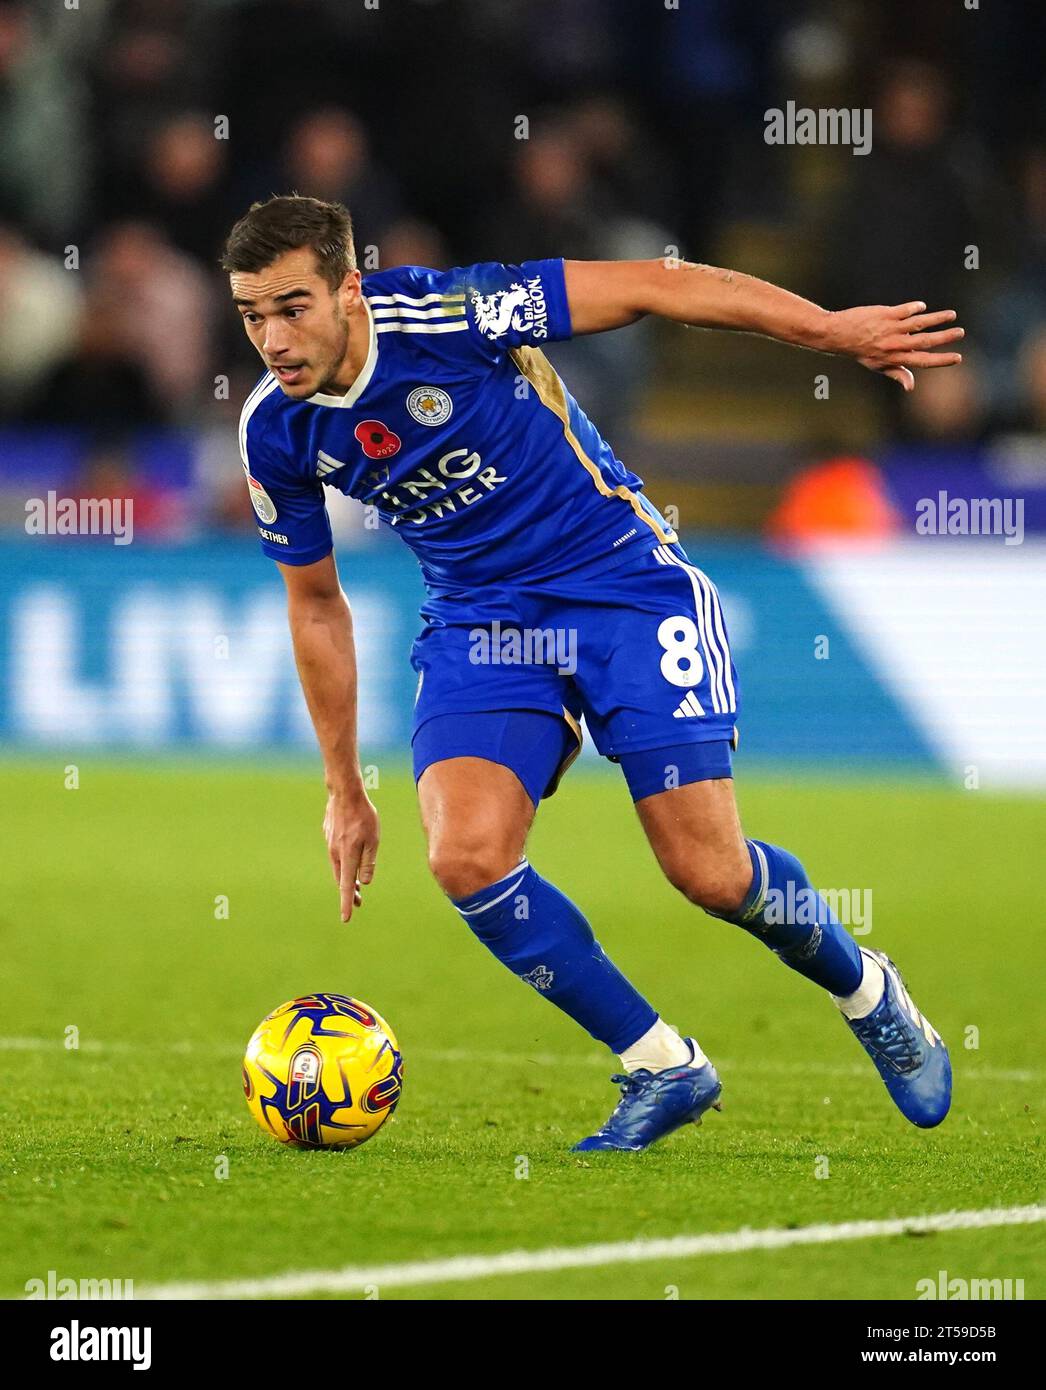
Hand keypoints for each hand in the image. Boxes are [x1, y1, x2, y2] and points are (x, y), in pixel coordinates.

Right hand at [322, 789, 379, 922]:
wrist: (344, 793)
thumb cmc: (364, 816)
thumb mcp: (373, 840)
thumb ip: (369, 862)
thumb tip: (365, 882)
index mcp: (347, 856)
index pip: (347, 886)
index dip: (347, 903)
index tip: (346, 919)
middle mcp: (336, 853)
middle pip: (342, 879)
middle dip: (350, 893)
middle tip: (359, 902)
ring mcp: (330, 844)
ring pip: (338, 867)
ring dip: (347, 878)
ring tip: (357, 886)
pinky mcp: (328, 836)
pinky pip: (336, 854)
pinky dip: (343, 862)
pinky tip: (350, 858)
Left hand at [822, 302, 963, 391]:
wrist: (839, 334)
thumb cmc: (861, 351)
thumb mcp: (878, 366)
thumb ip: (897, 373)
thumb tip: (911, 387)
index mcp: (894, 359)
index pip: (922, 361)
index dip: (941, 360)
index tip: (958, 358)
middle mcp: (894, 345)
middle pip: (925, 341)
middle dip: (945, 338)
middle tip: (960, 332)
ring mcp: (891, 329)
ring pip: (919, 323)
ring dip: (937, 318)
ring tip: (952, 315)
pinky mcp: (885, 314)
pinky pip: (905, 310)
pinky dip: (915, 308)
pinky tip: (922, 307)